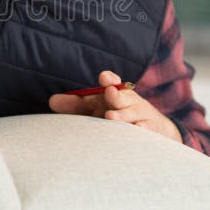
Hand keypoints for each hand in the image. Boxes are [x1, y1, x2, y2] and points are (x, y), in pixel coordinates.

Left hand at [48, 70, 182, 142]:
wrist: (156, 129)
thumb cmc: (119, 116)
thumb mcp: (98, 108)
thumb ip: (76, 105)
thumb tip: (52, 101)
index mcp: (117, 95)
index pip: (113, 84)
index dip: (109, 80)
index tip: (104, 78)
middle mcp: (131, 103)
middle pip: (123, 98)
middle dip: (116, 95)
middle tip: (108, 92)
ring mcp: (143, 117)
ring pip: (134, 115)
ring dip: (123, 116)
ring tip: (110, 117)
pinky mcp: (153, 132)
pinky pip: (149, 131)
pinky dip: (145, 131)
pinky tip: (139, 130)